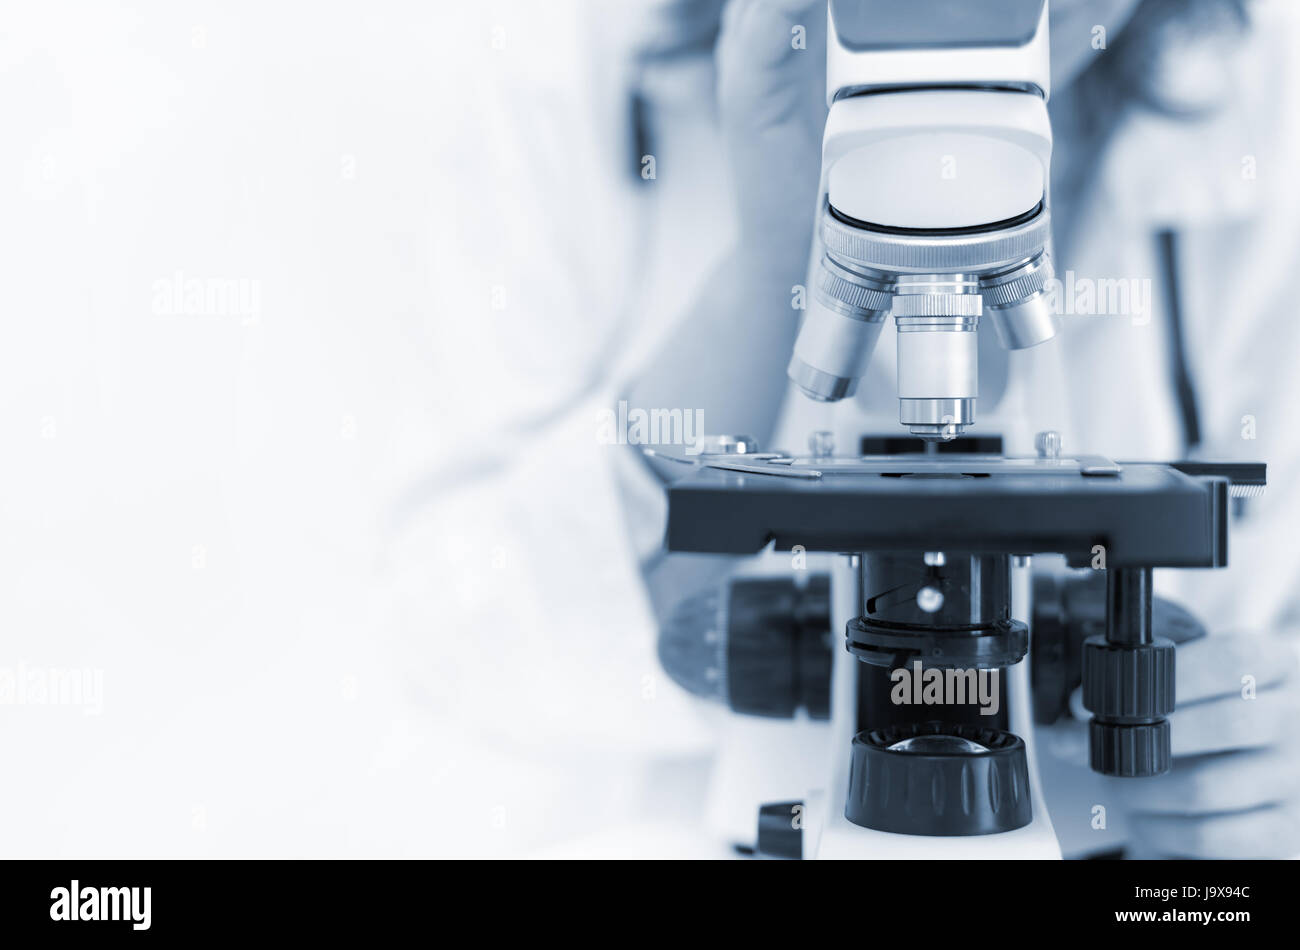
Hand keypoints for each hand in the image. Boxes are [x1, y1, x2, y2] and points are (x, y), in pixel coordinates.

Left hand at [1040, 630, 1299, 857]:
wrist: (1242, 794)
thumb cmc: (1205, 730)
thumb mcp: (1182, 692)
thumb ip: (1129, 688)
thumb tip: (1069, 715)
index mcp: (1274, 669)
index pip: (1234, 658)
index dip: (1169, 675)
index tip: (1101, 698)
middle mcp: (1295, 721)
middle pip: (1224, 723)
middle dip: (1143, 737)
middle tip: (1102, 743)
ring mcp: (1294, 780)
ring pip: (1204, 786)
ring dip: (1140, 790)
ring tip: (1121, 784)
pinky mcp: (1282, 834)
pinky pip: (1208, 835)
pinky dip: (1160, 828)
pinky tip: (1148, 816)